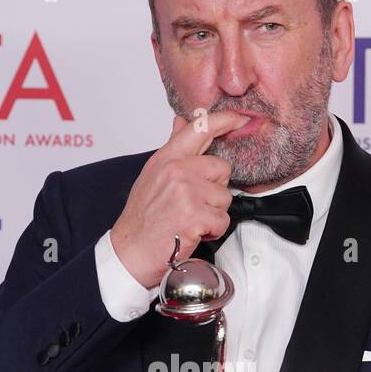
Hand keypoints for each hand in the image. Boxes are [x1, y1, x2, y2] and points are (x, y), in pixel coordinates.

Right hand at [110, 109, 247, 287]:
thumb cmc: (142, 218)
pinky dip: (212, 231)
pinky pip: (222, 220)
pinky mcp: (195, 214)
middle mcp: (176, 170)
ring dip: (213, 214)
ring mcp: (186, 191)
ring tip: (190, 220)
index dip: (225, 121)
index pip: (199, 129)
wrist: (130, 252)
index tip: (240, 119)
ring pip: (225, 197)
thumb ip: (173, 150)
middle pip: (222, 169)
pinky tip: (193, 232)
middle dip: (215, 190)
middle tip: (194, 205)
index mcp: (166, 158)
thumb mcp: (152, 175)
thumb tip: (181, 123)